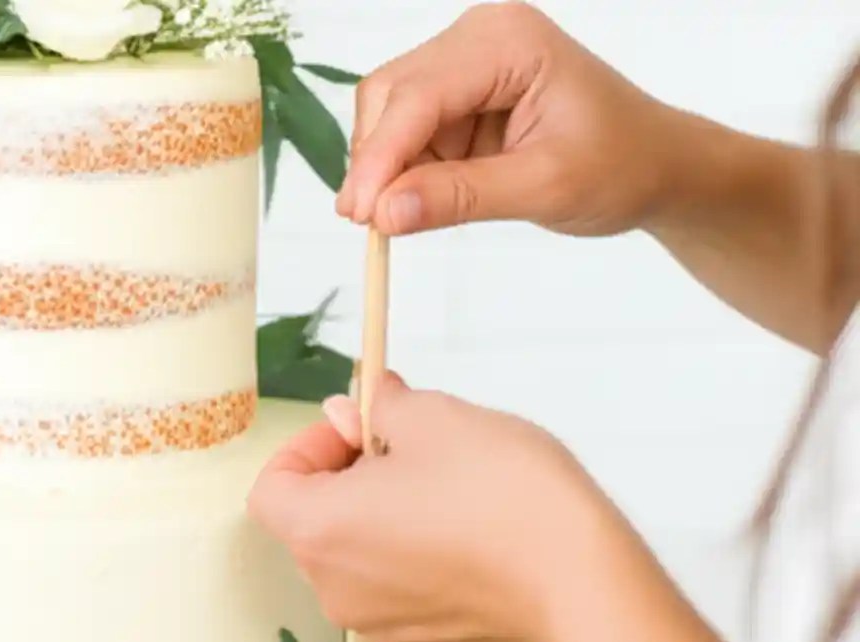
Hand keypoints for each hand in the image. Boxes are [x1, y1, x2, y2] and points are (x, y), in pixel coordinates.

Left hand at [247, 374, 636, 641]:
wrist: (584, 579)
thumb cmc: (503, 492)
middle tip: (412, 451)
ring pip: (362, 564)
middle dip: (352, 481)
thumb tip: (357, 403)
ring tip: (450, 498)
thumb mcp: (434, 417)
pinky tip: (470, 549)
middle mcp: (337, 591)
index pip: (272, 487)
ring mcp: (382, 630)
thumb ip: (379, 406)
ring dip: (387, 525)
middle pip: (316, 525)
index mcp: (320, 530)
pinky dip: (423, 573)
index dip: (309, 447)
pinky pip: (405, 603)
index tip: (359, 429)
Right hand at [338, 2, 682, 236]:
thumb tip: (385, 214)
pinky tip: (421, 198)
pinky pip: (407, 129)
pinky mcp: (458, 92)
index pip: (419, 94)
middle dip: (375, 160)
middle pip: (390, 93)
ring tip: (402, 217)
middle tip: (372, 226)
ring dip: (387, 167)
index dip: (381, 156)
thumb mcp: (544, 188)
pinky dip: (404, 168)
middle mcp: (479, 37)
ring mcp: (465, 61)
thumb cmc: (622, 166)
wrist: (658, 166)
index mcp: (509, 41)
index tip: (360, 215)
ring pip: (388, 112)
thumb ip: (460, 197)